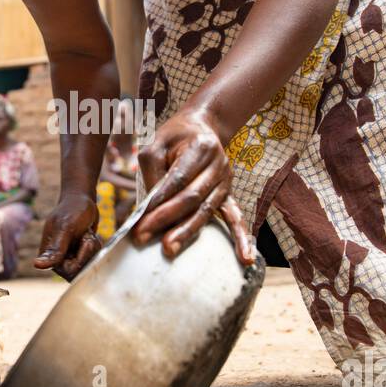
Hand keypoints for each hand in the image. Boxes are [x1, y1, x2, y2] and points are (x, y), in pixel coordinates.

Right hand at [35, 191, 101, 280]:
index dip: (80, 260)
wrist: (83, 199)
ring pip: (87, 265)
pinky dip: (95, 247)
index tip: (85, 241)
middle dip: (88, 252)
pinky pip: (91, 259)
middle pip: (79, 270)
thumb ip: (56, 249)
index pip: (68, 272)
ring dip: (92, 248)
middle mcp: (58, 258)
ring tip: (87, 233)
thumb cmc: (72, 209)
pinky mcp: (78, 254)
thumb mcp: (66, 228)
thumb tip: (37, 265)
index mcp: (50, 254)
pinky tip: (90, 236)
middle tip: (86, 235)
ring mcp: (69, 256)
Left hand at [134, 107, 255, 265]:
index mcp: (201, 147)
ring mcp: (226, 181)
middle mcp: (219, 165)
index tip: (140, 220)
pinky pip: (235, 217)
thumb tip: (148, 207)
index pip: (179, 178)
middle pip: (192, 198)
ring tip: (169, 249)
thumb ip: (152, 171)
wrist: (203, 128)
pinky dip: (241, 238)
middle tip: (143, 237)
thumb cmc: (175, 137)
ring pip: (206, 211)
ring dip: (187, 232)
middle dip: (166, 219)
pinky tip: (246, 258)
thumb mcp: (156, 143)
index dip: (159, 200)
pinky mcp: (227, 194)